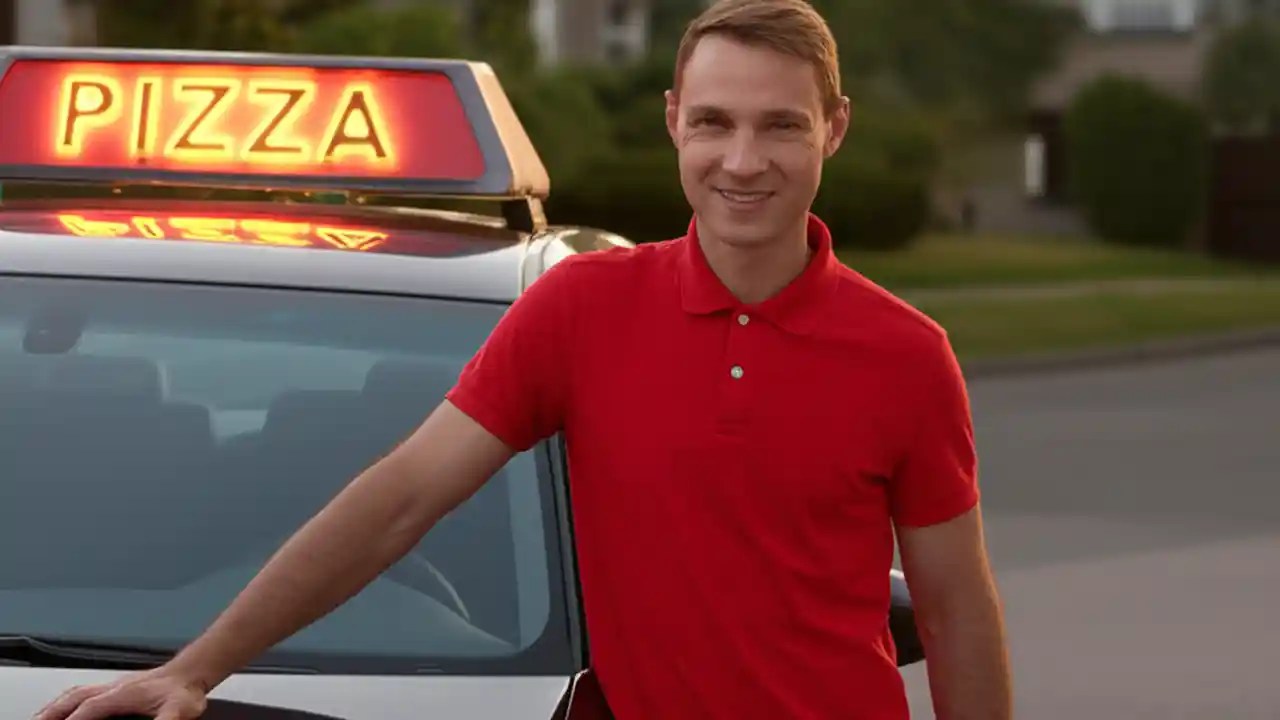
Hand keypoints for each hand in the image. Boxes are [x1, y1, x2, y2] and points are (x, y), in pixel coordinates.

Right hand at [33, 667, 207, 719]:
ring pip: (77, 692)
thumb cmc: (185, 691)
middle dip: (53, 711)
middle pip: (74, 698)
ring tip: (42, 717)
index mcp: (123, 694)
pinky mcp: (119, 686)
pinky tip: (69, 707)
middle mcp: (114, 687)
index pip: (88, 709)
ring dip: (57, 705)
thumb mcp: (178, 711)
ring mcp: (115, 685)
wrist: (193, 672)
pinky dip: (70, 700)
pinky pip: (85, 691)